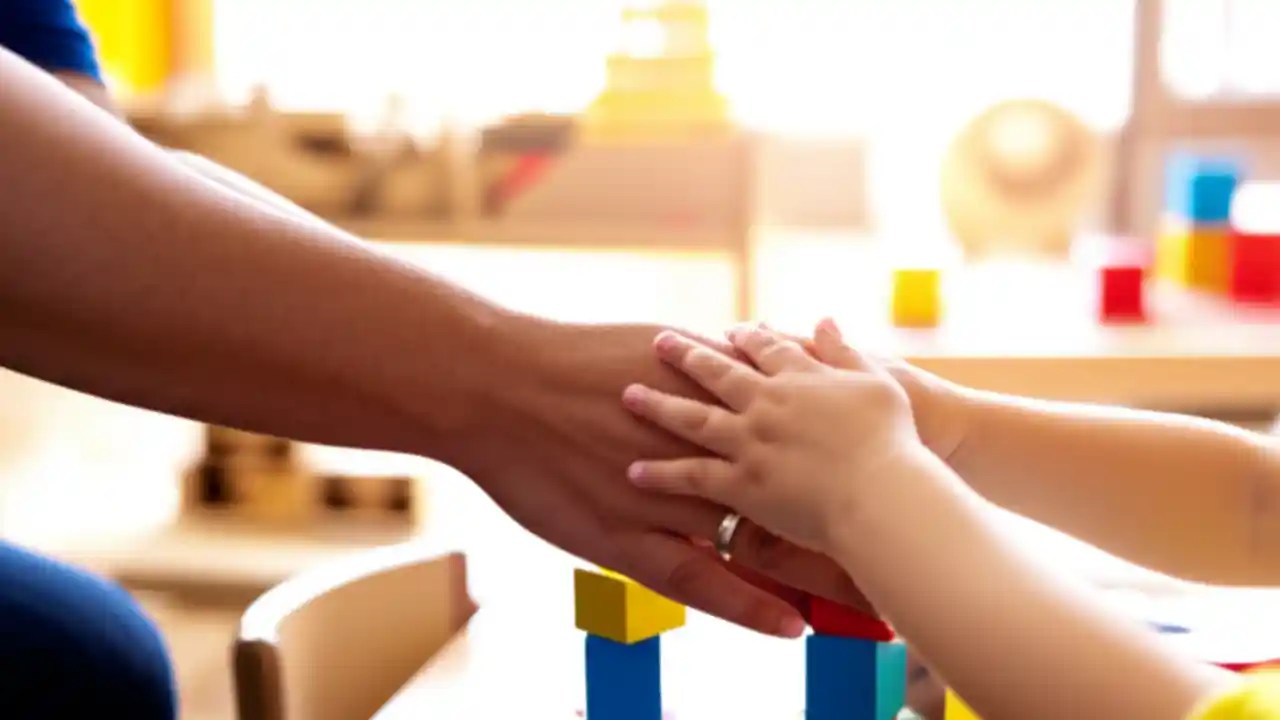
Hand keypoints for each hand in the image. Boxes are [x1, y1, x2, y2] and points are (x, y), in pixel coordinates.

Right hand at [452, 319, 872, 635]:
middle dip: (853, 523)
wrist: (496, 385)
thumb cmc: (571, 360)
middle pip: (793, 495)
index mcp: (710, 407)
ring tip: (873, 604)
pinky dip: (746, 605)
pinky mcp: (622, 540)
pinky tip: (788, 627)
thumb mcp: (652, 345)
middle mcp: (699, 455)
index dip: (853, 465)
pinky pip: (698, 581)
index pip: (800, 440)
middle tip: (913, 548)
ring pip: (757, 546)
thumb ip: (709, 361)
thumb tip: (749, 345)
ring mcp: (664, 501)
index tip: (909, 480)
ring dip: (814, 573)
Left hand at [620, 319, 926, 553]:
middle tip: (660, 342)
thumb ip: (845, 352)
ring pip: (692, 418)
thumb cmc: (892, 443)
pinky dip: (662, 475)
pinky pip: (692, 476)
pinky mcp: (741, 483)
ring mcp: (749, 442)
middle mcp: (767, 402)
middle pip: (717, 371)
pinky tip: (634, 473)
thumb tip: (825, 320)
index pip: (765, 347)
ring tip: (629, 396)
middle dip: (686, 354)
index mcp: (801, 377)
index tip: (727, 330)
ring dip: (658, 405)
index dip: (744, 336)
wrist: (882, 495)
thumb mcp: (878, 383)